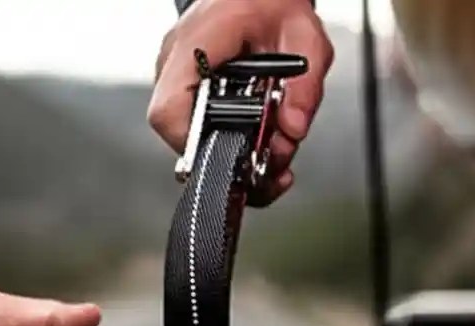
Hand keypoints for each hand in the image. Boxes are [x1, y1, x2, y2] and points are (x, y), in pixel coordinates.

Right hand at [149, 0, 333, 205]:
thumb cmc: (269, 0)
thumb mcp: (304, 35)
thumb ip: (305, 85)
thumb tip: (292, 128)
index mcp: (197, 44)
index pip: (169, 111)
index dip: (192, 145)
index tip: (228, 158)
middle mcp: (177, 62)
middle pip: (182, 132)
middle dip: (228, 153)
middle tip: (267, 161)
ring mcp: (179, 74)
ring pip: (194, 132)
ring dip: (234, 147)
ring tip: (271, 146)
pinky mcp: (191, 84)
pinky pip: (201, 120)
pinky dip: (230, 134)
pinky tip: (258, 136)